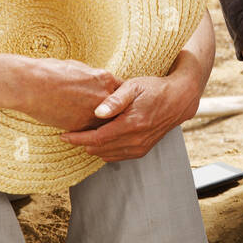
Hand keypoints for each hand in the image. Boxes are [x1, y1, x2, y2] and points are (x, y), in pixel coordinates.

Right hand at [15, 58, 122, 130]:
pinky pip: (92, 131)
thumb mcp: (79, 68)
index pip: (123, 91)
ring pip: (108, 123)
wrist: (31, 85)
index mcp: (104, 78)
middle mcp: (103, 96)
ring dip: (106, 125)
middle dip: (118, 113)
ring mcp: (93, 112)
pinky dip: (91, 132)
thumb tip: (97, 81)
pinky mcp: (80, 126)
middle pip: (120, 109)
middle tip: (121, 119)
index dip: (121, 97)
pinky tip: (89, 132)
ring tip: (108, 129)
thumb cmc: (50, 72)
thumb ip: (93, 77)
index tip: (120, 102)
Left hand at [59, 72, 199, 161]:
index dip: (77, 138)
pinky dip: (105, 150)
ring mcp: (140, 147)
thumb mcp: (133, 86)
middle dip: (82, 142)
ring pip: (106, 154)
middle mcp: (136, 139)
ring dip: (93, 147)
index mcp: (132, 124)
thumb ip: (115, 99)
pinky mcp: (142, 150)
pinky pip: (116, 156)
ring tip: (84, 134)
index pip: (97, 138)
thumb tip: (97, 112)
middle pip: (99, 149)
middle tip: (71, 131)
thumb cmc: (154, 89)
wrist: (179, 99)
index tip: (63, 135)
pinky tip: (101, 138)